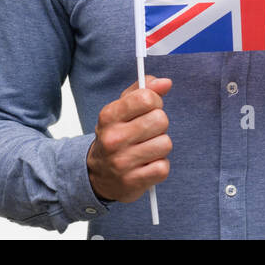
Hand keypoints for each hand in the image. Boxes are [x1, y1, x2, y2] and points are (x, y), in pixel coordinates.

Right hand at [87, 75, 172, 202]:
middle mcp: (113, 138)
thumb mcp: (122, 109)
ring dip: (160, 147)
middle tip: (148, 132)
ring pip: (165, 144)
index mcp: (109, 116)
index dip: (155, 102)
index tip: (150, 109)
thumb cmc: (116, 136)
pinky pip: (163, 168)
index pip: (146, 98)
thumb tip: (166, 83)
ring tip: (147, 149)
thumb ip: (143, 90)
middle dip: (159, 125)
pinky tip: (147, 165)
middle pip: (160, 120)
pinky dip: (159, 166)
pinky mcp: (133, 182)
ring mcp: (122, 162)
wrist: (98, 175)